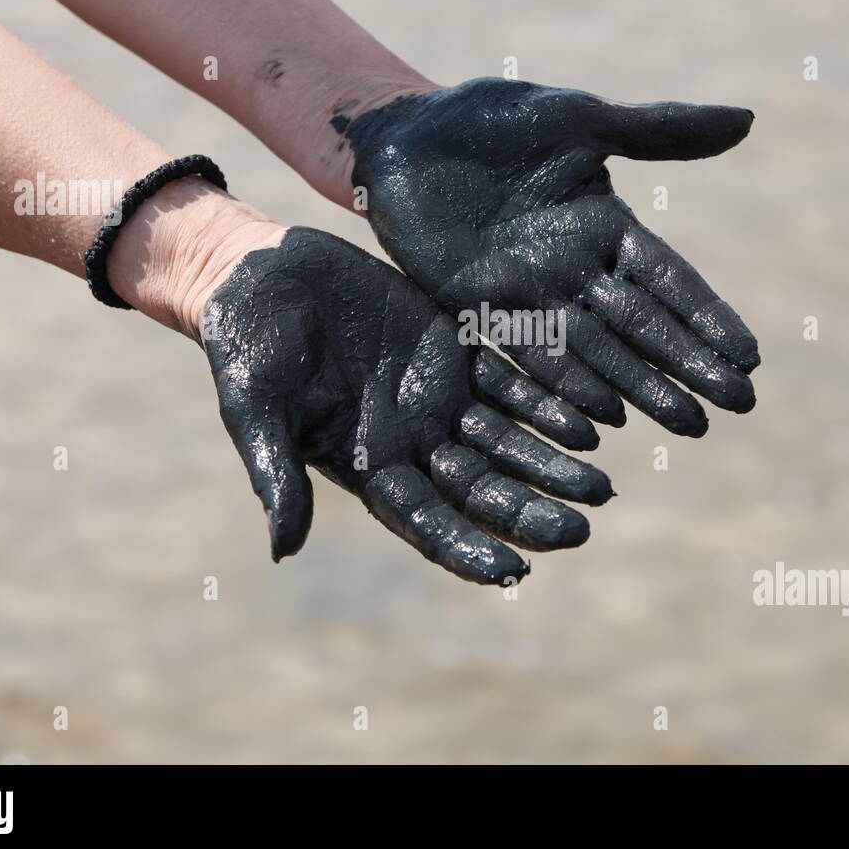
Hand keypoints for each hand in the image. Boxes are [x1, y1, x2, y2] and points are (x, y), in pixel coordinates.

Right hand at [199, 226, 611, 584]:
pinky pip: (509, 382)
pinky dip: (544, 403)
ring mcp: (437, 397)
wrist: (260, 277)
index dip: (470, 549)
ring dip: (551, 463)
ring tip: (602, 484)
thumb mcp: (256, 412)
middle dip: (531, 510)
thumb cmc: (246, 349)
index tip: (516, 570)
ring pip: (506, 440)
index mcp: (370, 467)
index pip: (429, 523)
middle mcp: (413, 442)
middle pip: (483, 489)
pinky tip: (587, 421)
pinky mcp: (452, 350)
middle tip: (582, 529)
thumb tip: (282, 553)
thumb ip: (278, 476)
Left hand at [338, 77, 759, 436]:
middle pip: (645, 326)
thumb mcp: (577, 117)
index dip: (709, 316)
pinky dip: (566, 387)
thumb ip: (656, 131)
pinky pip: (530, 355)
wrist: (402, 135)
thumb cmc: (491, 119)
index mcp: (604, 224)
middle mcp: (575, 268)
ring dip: (643, 388)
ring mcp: (530, 294)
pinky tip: (603, 420)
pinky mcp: (480, 309)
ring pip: (598, 351)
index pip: (670, 280)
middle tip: (740, 405)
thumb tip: (749, 121)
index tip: (751, 354)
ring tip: (689, 425)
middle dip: (692, 365)